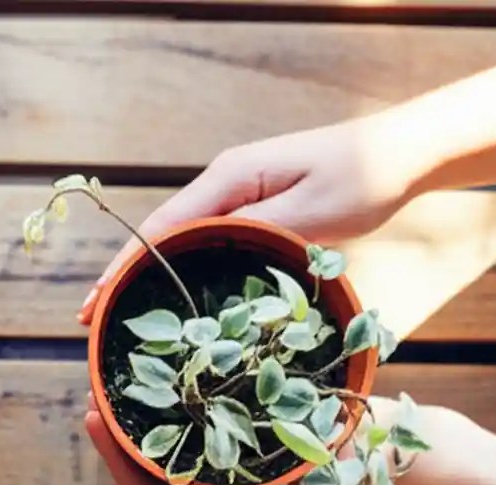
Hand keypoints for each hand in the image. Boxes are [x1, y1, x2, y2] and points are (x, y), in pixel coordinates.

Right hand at [77, 117, 421, 322]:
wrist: (404, 153)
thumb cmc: (364, 178)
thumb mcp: (312, 212)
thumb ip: (257, 232)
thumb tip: (201, 258)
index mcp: (229, 178)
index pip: (161, 226)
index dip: (124, 265)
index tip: (95, 300)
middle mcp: (224, 182)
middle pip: (159, 234)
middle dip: (122, 275)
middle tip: (90, 320)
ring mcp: (237, 195)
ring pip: (179, 241)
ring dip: (148, 276)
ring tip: (118, 316)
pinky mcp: (255, 209)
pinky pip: (206, 243)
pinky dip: (181, 271)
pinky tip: (172, 299)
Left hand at [83, 394, 473, 484]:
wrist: (435, 464)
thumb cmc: (384, 468)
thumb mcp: (324, 460)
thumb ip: (273, 458)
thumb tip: (220, 448)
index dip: (123, 466)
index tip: (96, 423)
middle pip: (162, 476)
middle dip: (124, 438)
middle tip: (95, 394)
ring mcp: (251, 470)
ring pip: (182, 452)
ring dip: (150, 420)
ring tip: (124, 376)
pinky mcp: (265, 443)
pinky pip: (214, 429)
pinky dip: (190, 403)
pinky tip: (177, 365)